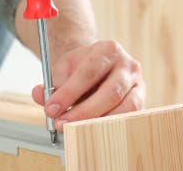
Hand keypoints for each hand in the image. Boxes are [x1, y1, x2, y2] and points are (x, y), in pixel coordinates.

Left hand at [30, 40, 145, 130]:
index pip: (89, 72)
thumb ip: (51, 82)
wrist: (100, 66)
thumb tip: (40, 95)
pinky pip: (130, 119)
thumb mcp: (64, 68)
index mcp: (108, 49)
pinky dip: (110, 127)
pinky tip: (92, 132)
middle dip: (83, 112)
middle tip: (61, 124)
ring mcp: (139, 85)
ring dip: (97, 122)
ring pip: (124, 109)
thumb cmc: (82, 67)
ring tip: (74, 130)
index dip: (69, 93)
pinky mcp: (142, 103)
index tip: (51, 108)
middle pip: (110, 93)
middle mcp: (128, 66)